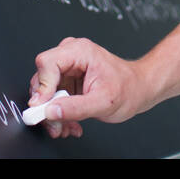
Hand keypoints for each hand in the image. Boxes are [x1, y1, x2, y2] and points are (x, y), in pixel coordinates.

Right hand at [28, 37, 150, 138]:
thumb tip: (50, 111)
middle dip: (47, 105)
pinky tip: (70, 122)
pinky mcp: (67, 80)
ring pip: (44, 91)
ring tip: (65, 127)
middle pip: (42, 78)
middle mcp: (71, 55)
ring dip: (53, 113)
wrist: (138, 89)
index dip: (42, 87)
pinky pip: (52, 97)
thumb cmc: (128, 88)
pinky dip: (59, 112)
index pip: (47, 63)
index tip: (43, 107)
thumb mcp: (103, 102)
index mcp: (80, 51)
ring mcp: (68, 67)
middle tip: (55, 124)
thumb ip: (75, 108)